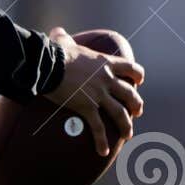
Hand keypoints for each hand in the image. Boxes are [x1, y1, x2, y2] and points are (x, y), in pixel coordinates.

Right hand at [40, 27, 144, 156]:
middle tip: (136, 113)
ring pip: (120, 114)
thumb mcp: (62, 40)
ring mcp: (98, 95)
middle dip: (136, 106)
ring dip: (126, 126)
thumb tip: (56, 32)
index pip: (132, 69)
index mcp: (105, 63)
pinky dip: (101, 142)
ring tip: (128, 135)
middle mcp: (107, 79)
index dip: (137, 76)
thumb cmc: (54, 52)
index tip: (137, 83)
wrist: (47, 64)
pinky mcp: (87, 108)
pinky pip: (98, 128)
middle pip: (130, 95)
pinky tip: (103, 152)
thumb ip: (63, 37)